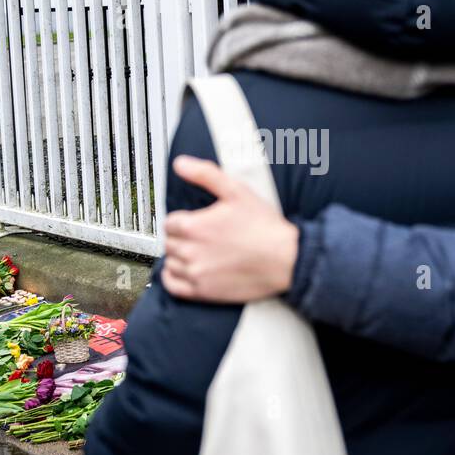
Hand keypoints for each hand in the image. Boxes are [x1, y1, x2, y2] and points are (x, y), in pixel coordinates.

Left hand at [161, 155, 298, 302]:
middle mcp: (190, 251)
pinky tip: (180, 271)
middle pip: (169, 241)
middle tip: (198, 235)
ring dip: (177, 255)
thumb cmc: (265, 227)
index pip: (170, 221)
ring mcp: (196, 273)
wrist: (286, 260)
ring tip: (194, 251)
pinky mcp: (203, 291)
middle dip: (180, 236)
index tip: (193, 220)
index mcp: (193, 226)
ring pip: (170, 262)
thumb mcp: (236, 191)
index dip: (182, 218)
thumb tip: (181, 163)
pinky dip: (171, 278)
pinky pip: (173, 286)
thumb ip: (205, 174)